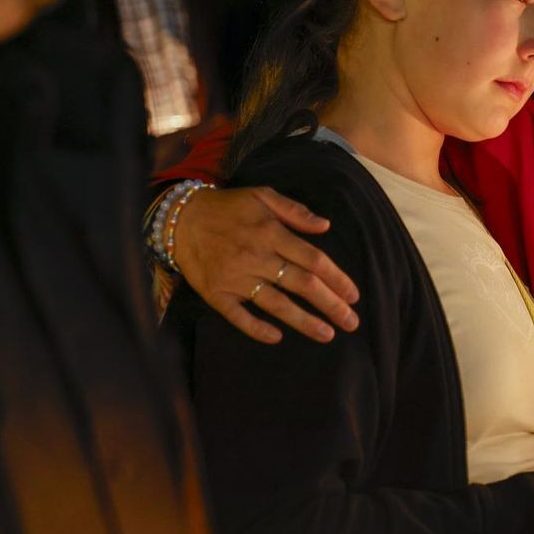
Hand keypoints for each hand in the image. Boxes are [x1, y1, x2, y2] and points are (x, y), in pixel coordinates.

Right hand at [173, 186, 358, 343]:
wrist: (179, 219)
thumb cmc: (227, 207)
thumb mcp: (262, 196)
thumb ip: (295, 211)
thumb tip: (326, 226)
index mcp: (270, 233)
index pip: (312, 260)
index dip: (336, 278)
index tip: (354, 295)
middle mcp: (256, 257)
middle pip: (301, 285)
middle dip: (330, 305)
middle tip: (351, 322)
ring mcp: (235, 278)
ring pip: (276, 304)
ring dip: (304, 322)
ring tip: (327, 334)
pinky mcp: (216, 293)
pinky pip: (238, 316)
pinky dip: (257, 328)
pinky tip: (277, 337)